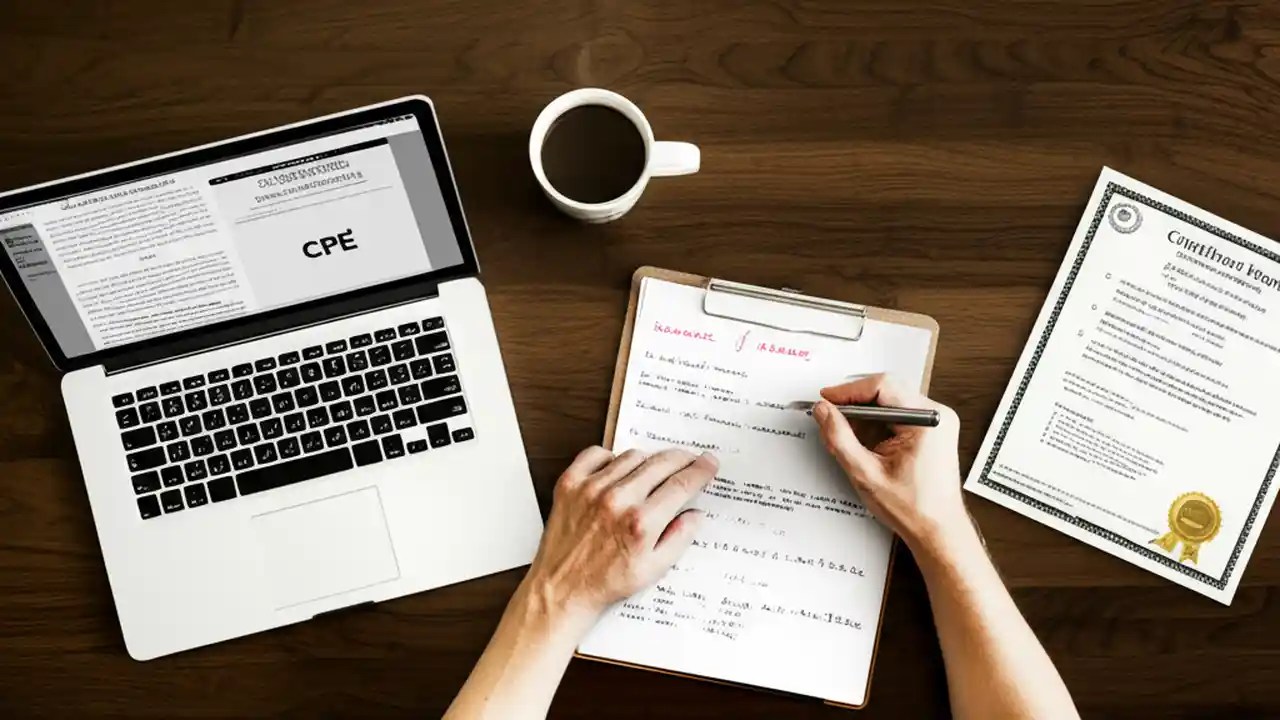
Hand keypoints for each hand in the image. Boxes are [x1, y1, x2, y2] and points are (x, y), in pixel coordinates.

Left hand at [522, 447, 718, 628]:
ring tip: (652, 473)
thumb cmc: (606, 582)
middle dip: (682, 459)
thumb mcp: (653, 570)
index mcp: (641, 523)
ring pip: (633, 456)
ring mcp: (591, 488)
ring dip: (648, 461)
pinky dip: (611, 458)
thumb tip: (696, 514)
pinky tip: (616, 471)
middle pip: (661, 463)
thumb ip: (679, 539)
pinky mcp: (570, 483)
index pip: (681, 484)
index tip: (708, 463)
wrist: (562, 587)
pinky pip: (596, 453)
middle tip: (690, 460)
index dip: (700, 470)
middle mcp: (617, 500)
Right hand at [811, 374, 969, 554]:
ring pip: (890, 399)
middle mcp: (937, 416)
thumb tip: (824, 412)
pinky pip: (898, 412)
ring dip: (865, 413)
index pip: (883, 386)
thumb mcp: (867, 474)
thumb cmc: (914, 508)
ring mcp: (937, 422)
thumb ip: (840, 438)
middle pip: (887, 389)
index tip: (827, 399)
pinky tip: (864, 439)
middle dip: (855, 402)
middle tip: (830, 415)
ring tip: (846, 433)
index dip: (849, 391)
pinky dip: (877, 421)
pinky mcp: (932, 429)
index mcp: (927, 422)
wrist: (938, 529)